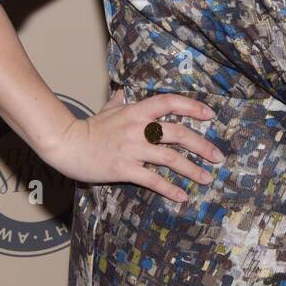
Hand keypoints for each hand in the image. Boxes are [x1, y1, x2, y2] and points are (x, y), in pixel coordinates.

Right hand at [44, 88, 223, 202]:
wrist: (67, 144)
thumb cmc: (89, 127)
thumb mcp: (109, 107)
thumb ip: (121, 99)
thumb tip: (125, 89)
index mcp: (137, 110)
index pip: (170, 102)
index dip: (192, 107)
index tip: (210, 115)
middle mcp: (138, 128)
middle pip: (179, 134)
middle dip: (202, 145)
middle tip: (218, 156)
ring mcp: (132, 149)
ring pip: (171, 159)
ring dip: (192, 170)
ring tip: (207, 178)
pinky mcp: (125, 169)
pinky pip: (152, 180)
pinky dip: (169, 189)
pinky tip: (182, 196)